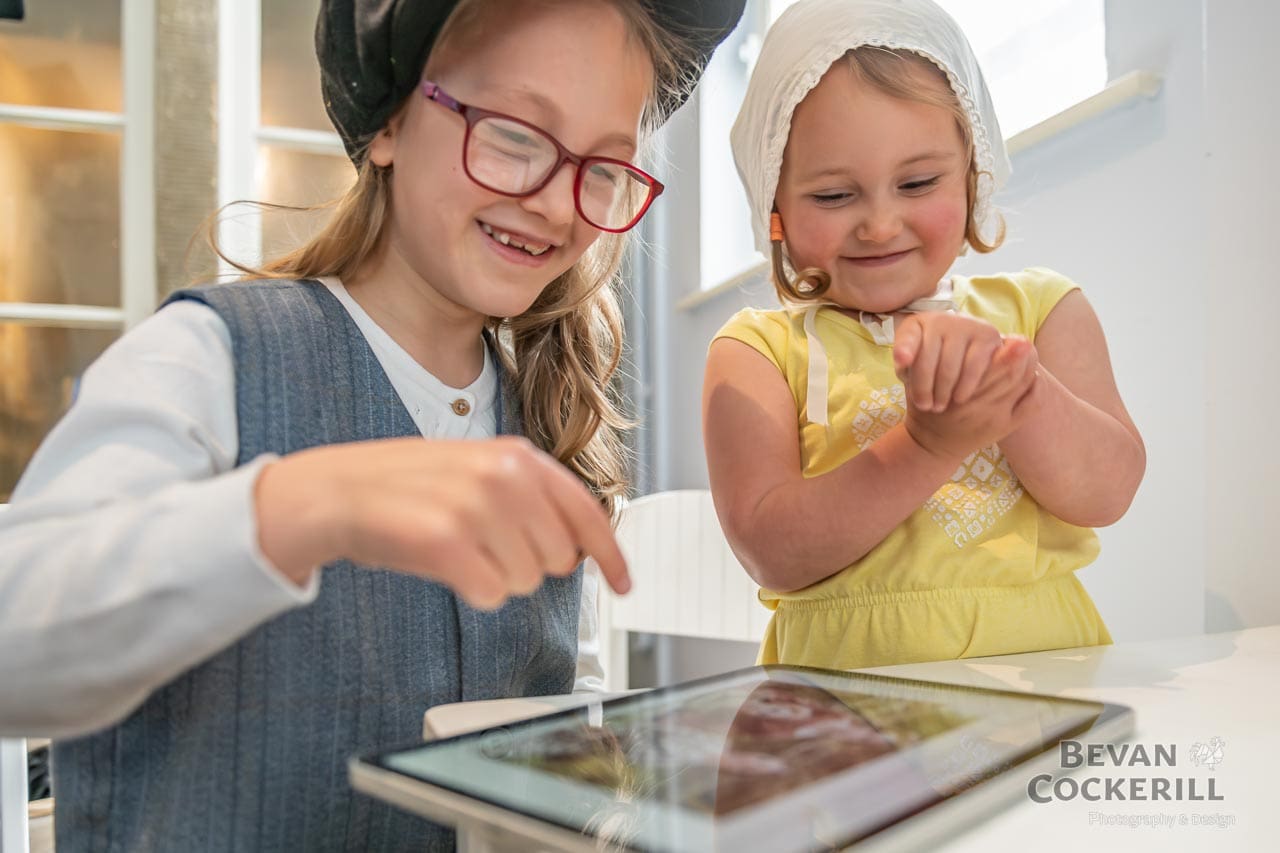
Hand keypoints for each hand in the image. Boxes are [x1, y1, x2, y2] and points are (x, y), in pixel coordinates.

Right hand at [255, 436, 629, 608]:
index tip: (624, 583)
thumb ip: (533, 499)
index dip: (611, 556)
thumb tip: (582, 547)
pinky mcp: (446, 541)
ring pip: (528, 581)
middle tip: (488, 548)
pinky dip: (473, 591)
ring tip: (460, 549)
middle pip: (560, 558)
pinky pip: (492, 594)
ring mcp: (475, 507)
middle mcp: (504, 476)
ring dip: (497, 577)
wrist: (336, 492)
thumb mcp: (478, 471)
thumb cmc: (408, 487)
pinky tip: (446, 566)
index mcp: (518, 456)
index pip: (587, 512)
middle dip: (531, 566)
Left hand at [893, 312, 1003, 411]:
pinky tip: (959, 398)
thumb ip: (905, 362)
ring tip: (939, 406)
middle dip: (923, 388)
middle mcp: (942, 319)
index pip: (908, 337)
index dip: (904, 350)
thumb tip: (903, 362)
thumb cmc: (933, 356)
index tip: (903, 363)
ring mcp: (966, 325)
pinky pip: (974, 366)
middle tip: (925, 407)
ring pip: (950, 366)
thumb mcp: (913, 359)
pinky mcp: (988, 335)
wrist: (968, 344)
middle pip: (927, 360)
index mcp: (918, 324)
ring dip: (943, 391)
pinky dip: (965, 386)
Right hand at [902, 334, 1039, 461]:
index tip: (1015, 338)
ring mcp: (994, 419)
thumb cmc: (926, 406)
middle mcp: (979, 408)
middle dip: (1022, 356)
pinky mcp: (1005, 428)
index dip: (1007, 352)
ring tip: (1029, 353)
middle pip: (1012, 375)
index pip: (992, 369)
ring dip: (1029, 367)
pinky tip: (1031, 377)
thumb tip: (958, 340)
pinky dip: (1036, 387)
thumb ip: (936, 362)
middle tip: (1025, 341)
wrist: (930, 445)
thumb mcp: (921, 383)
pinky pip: (1031, 405)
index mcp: (959, 395)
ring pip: (1022, 386)